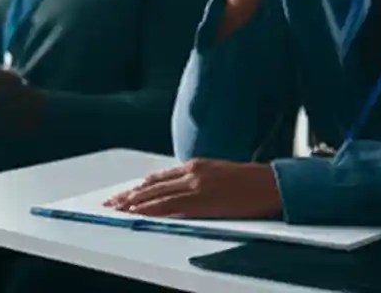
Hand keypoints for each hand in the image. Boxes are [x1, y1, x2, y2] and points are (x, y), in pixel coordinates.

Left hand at [103, 159, 282, 218]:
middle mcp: (191, 173)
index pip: (158, 177)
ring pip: (157, 197)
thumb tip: (174, 190)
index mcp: (195, 165)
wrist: (270, 184)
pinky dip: (153, 212)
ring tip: (118, 211)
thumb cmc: (248, 181)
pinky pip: (171, 208)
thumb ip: (195, 179)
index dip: (138, 187)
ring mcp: (196, 187)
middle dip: (129, 196)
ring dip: (134, 205)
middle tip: (110, 203)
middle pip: (152, 186)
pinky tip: (141, 216)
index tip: (123, 194)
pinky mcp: (203, 201)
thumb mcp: (216, 172)